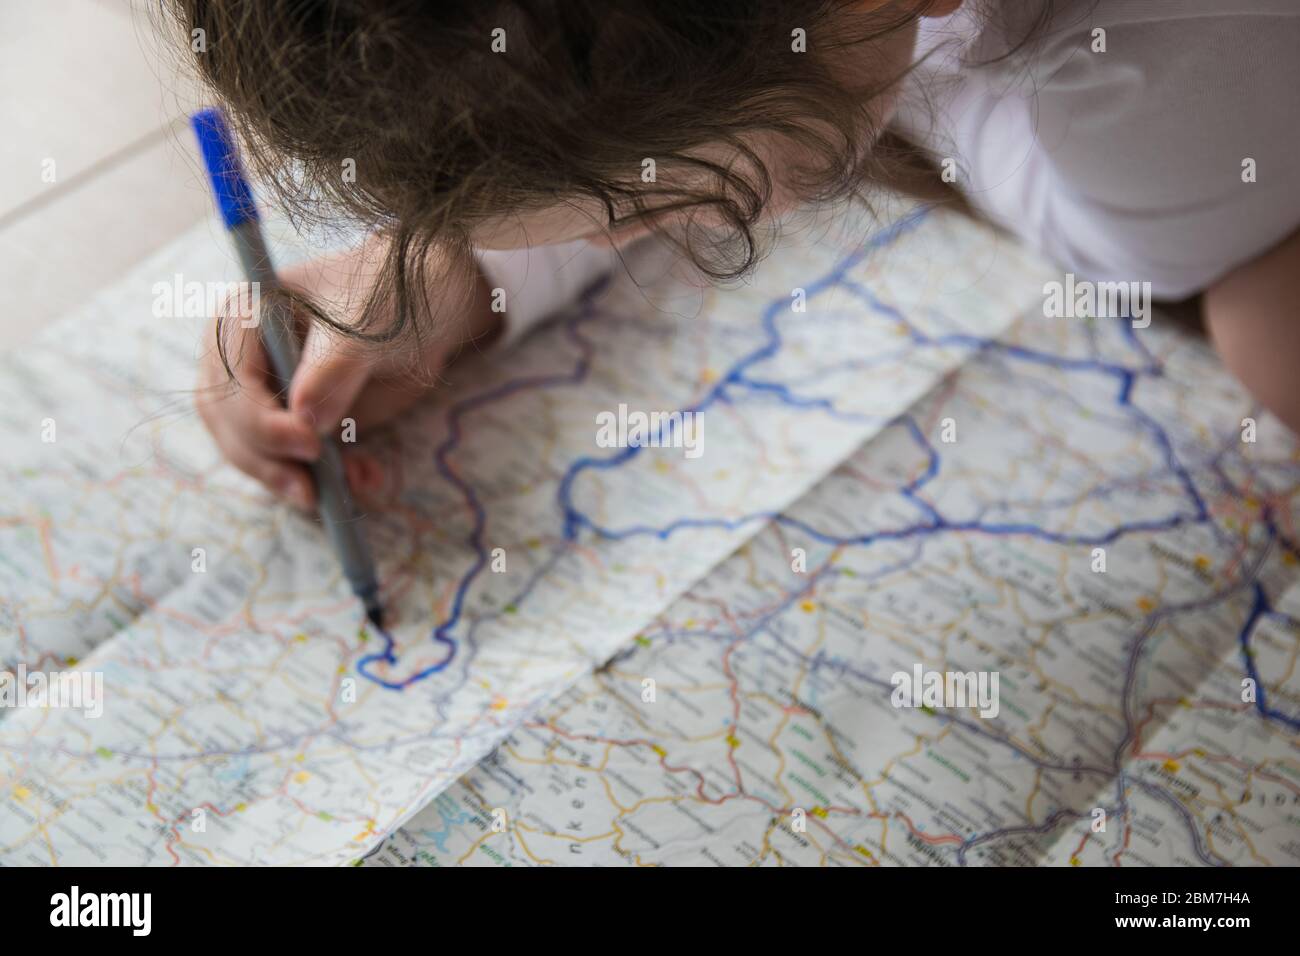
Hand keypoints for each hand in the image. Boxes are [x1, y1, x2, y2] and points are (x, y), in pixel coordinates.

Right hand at [195, 237, 500, 508]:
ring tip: (355, 483)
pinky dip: (325, 480)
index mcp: (244, 315)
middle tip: (313, 491)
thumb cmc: (393, 295)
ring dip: (298, 479)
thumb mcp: (367, 325)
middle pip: (230, 424)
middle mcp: (243, 356)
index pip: (229, 379)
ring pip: (257, 452)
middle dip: (270, 462)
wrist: (434, 307)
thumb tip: (302, 417)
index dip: (258, 419)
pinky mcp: (297, 423)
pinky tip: (365, 479)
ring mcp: (268, 393)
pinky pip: (295, 463)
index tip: (308, 443)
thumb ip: (334, 368)